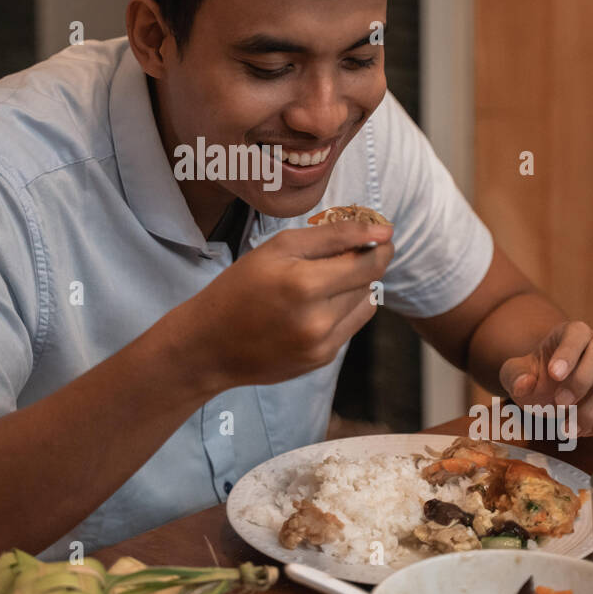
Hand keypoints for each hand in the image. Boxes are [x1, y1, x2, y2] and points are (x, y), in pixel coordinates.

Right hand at [179, 219, 393, 390]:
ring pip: (365, 305)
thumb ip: (333, 237)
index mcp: (306, 286)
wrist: (210, 345)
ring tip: (322, 280)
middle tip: (343, 251)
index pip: (369, 263)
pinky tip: (312, 305)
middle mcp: (319, 321)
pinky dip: (341, 310)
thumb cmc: (240, 288)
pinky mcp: (322, 360)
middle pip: (368, 283)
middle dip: (363, 263)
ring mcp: (322, 346)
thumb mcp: (278, 248)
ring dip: (354, 287)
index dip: (380, 246)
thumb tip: (382, 233)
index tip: (380, 234)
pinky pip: (350, 327)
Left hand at [497, 319, 592, 436]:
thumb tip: (523, 385)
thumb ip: (515, 376)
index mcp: (575, 333)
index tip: (553, 374)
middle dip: (583, 378)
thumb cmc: (538, 376)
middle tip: (559, 403)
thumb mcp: (516, 373)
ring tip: (565, 427)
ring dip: (592, 409)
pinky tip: (582, 430)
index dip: (568, 352)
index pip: (578, 332)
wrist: (553, 391)